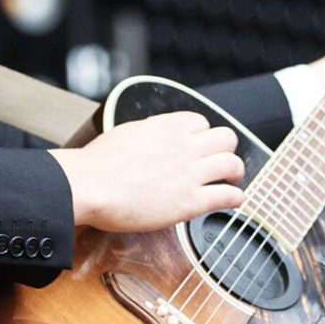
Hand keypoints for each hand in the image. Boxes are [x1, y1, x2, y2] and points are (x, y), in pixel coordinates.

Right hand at [48, 111, 244, 230]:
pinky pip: (228, 196)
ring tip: (231, 180)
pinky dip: (235, 198)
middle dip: (225, 149)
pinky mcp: (190, 201)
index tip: (198, 146)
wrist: (90, 186)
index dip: (201, 135)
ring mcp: (190, 173)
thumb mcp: (125, 133)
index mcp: (166, 126)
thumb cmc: (96, 164)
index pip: (201, 122)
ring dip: (234, 172)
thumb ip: (146, 134)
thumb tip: (149, 138)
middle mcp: (183, 146)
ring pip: (233, 164)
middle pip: (225, 138)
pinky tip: (231, 200)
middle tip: (221, 160)